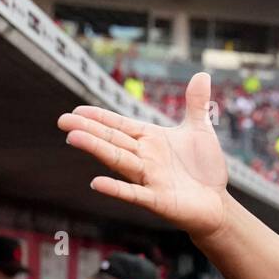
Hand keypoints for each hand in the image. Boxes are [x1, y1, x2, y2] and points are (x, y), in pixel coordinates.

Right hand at [58, 72, 229, 236]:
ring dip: (97, 149)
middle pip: (112, 140)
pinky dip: (116, 189)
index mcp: (150, 139)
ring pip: (118, 160)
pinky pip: (134, 193)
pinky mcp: (157, 199)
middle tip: (63, 121)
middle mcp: (144, 157)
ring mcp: (148, 178)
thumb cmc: (204, 168)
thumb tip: (202, 74)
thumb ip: (196, 104)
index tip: (77, 111)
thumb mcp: (200, 130)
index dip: (99, 118)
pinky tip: (96, 183)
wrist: (216, 203)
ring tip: (73, 138)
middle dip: (89, 130)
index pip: (120, 125)